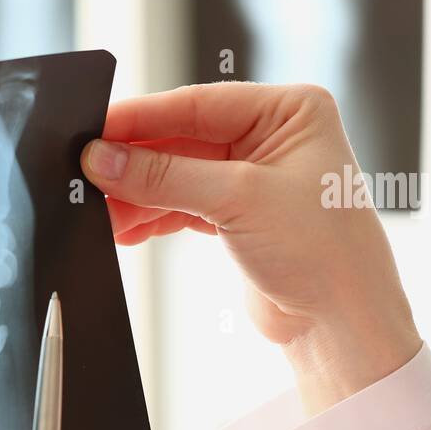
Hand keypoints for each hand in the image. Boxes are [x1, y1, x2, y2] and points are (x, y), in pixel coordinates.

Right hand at [81, 82, 421, 413]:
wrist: (344, 326)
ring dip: (137, 195)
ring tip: (99, 213)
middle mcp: (273, 137)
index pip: (197, 103)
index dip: (140, 118)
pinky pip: (181, 205)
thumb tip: (103, 157)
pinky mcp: (238, 216)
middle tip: (86, 174)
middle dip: (134, 163)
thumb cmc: (325, 253)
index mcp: (290, 110)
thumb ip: (164, 176)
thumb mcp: (238, 200)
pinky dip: (152, 217)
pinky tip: (124, 229)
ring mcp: (254, 177)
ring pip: (176, 175)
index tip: (93, 131)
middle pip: (180, 139)